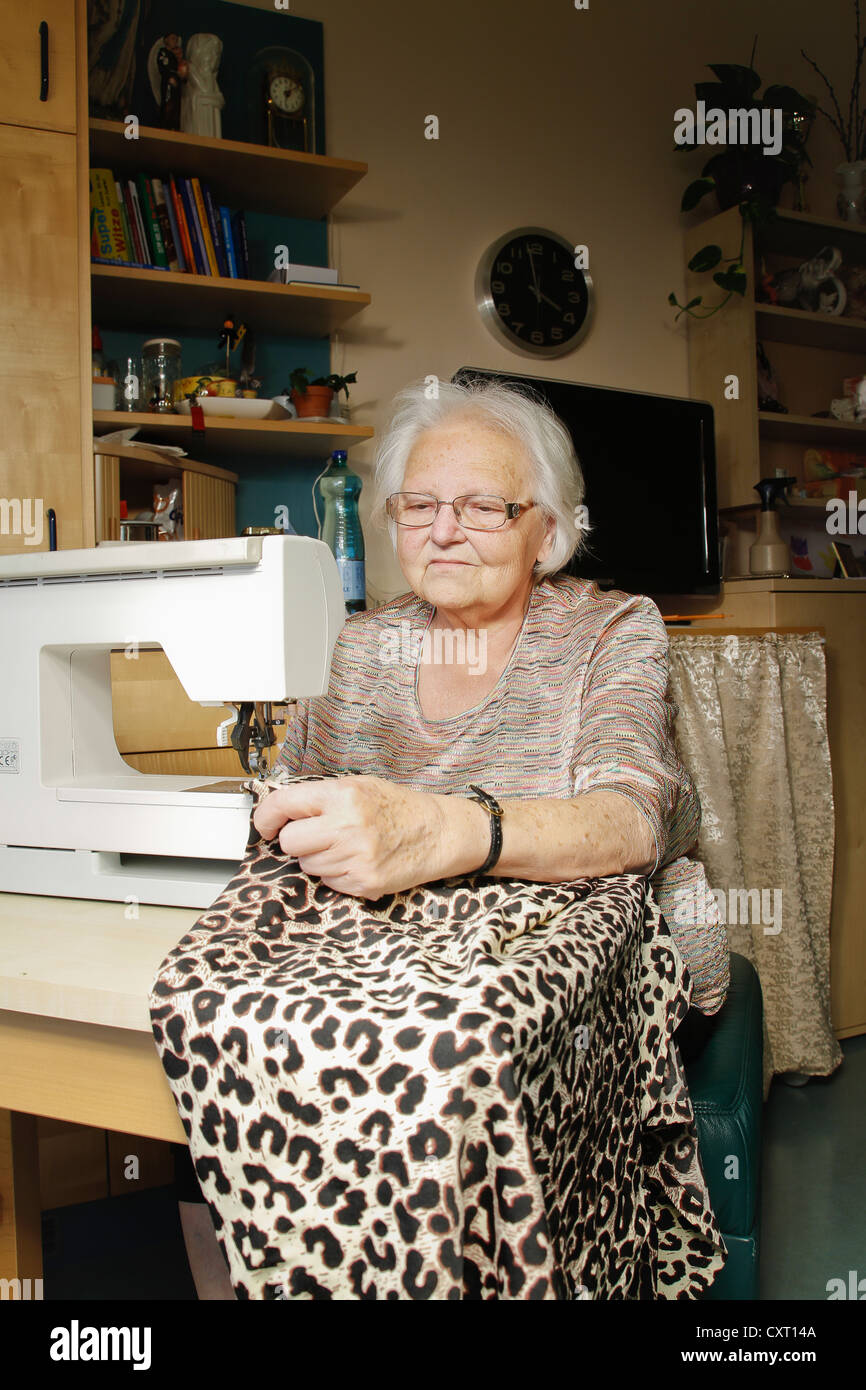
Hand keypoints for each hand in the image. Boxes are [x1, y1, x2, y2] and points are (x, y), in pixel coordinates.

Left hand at [251, 776, 450, 899]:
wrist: (437, 832)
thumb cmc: (397, 807)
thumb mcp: (359, 785)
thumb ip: (320, 797)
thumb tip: (279, 812)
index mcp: (342, 795)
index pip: (284, 804)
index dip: (265, 816)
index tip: (264, 825)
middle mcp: (347, 825)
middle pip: (290, 842)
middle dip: (297, 840)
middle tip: (317, 835)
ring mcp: (355, 857)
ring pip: (306, 865)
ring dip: (318, 858)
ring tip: (346, 846)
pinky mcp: (363, 882)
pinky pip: (327, 882)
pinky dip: (336, 874)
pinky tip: (357, 860)